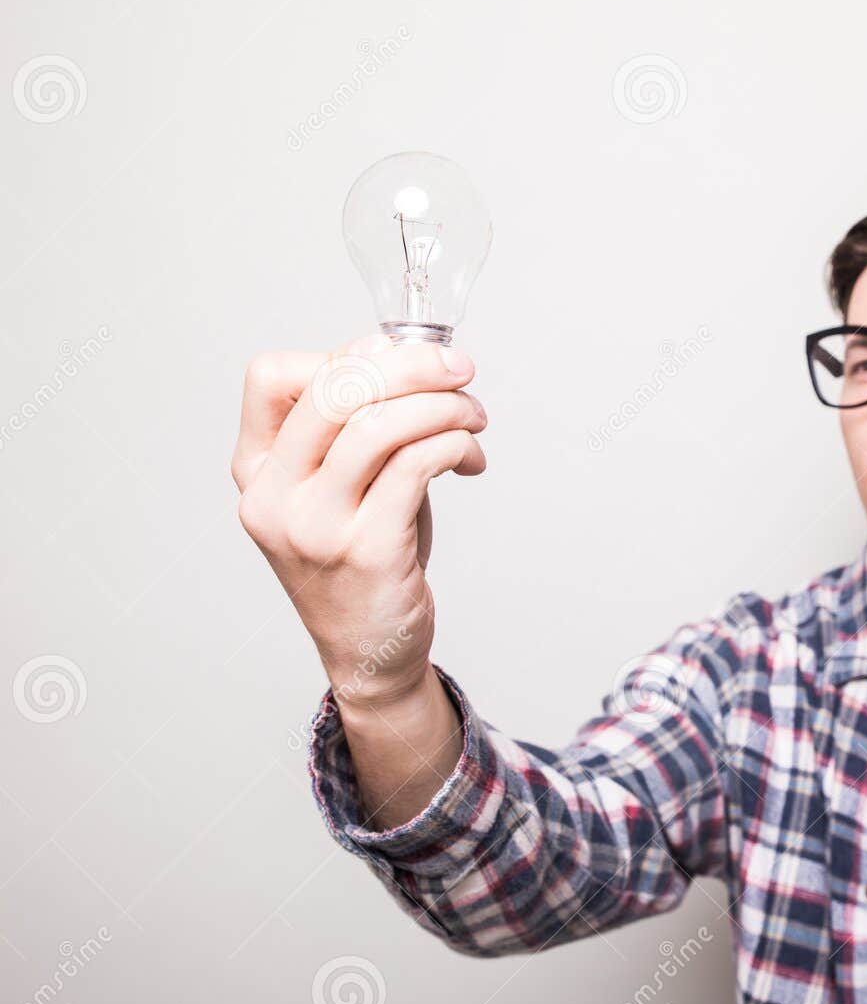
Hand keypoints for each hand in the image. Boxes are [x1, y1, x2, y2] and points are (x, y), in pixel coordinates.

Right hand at [231, 334, 486, 709]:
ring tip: (473, 417)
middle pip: (334, 389)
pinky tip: (468, 455)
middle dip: (410, 365)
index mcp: (256, 470)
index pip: (272, 376)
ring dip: (444, 406)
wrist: (370, 650)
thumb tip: (405, 354)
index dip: (341, 352)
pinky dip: (453, 444)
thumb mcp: (340, 485)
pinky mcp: (367, 550)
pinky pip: (416, 465)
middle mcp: (274, 496)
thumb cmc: (363, 557)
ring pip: (381, 424)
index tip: (394, 357)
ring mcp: (315, 526)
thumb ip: (354, 425)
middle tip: (457, 369)